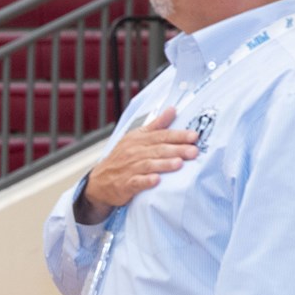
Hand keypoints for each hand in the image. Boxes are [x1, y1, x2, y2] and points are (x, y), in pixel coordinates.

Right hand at [76, 107, 198, 223]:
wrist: (100, 181)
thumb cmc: (122, 158)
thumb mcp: (136, 138)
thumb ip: (156, 125)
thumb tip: (172, 110)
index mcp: (138, 139)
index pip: (160, 135)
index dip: (178, 135)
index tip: (194, 136)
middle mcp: (133, 152)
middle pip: (157, 149)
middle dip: (176, 150)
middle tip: (193, 151)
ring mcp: (128, 168)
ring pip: (148, 164)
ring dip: (163, 164)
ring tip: (179, 163)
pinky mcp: (125, 185)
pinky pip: (136, 182)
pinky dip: (145, 181)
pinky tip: (156, 181)